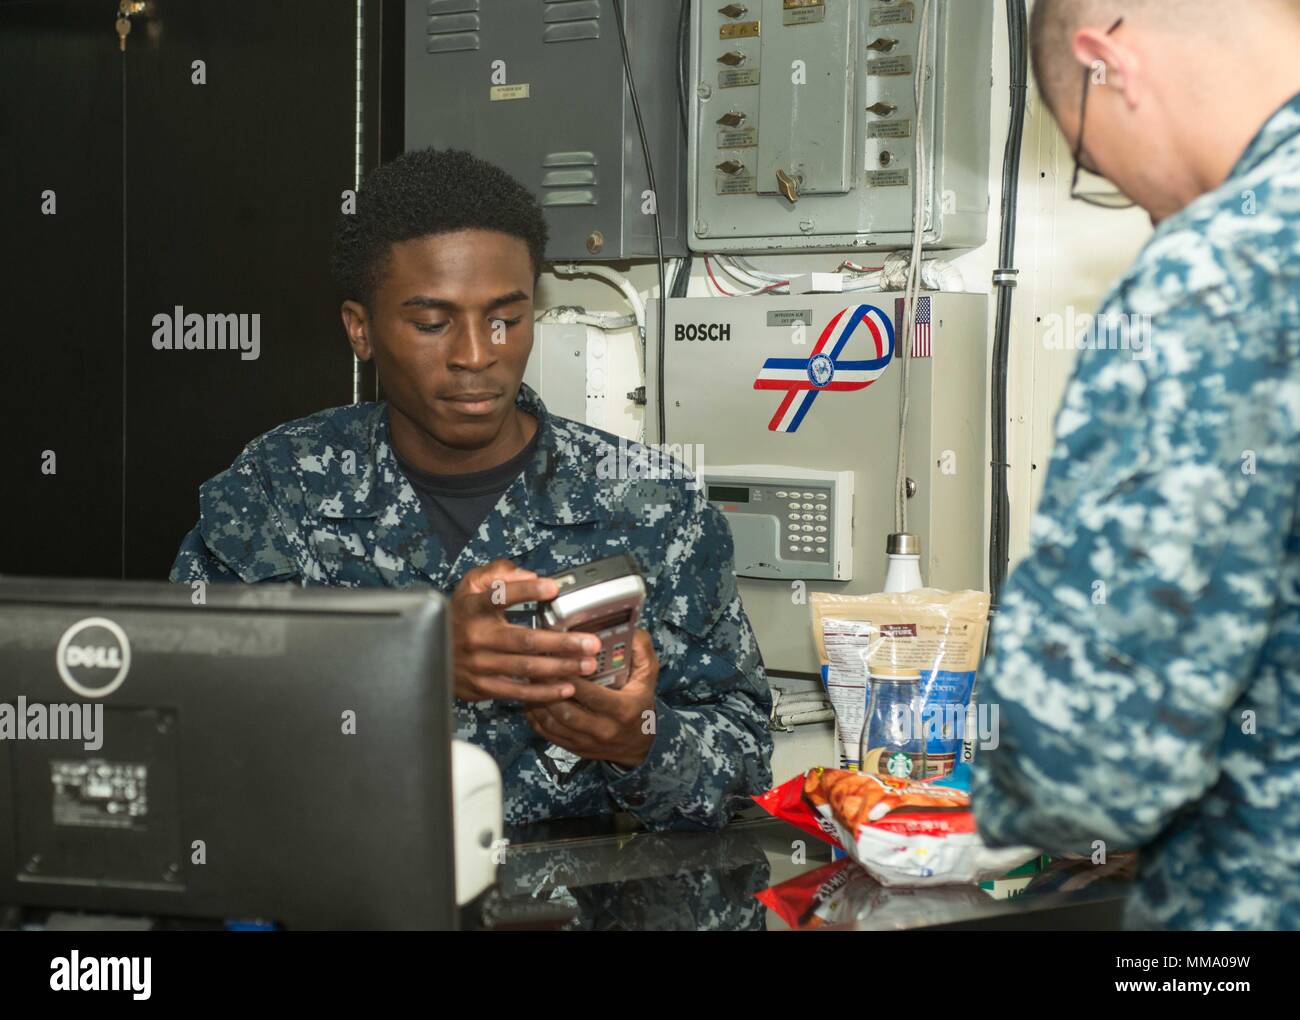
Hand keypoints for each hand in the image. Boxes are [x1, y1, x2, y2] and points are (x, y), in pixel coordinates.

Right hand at [451, 558, 601, 703]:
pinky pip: (518, 691)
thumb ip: (499, 572)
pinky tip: (567, 686)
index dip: (527, 591)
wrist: (431, 650)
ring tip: (587, 664)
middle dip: (562, 643)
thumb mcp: (471, 584)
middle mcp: (477, 637)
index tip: (553, 587)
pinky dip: (544, 691)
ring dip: (560, 667)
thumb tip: (531, 575)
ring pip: (526, 668)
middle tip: (590, 643)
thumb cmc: (462, 613)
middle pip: (525, 640)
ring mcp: (480, 664)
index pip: (500, 596)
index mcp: (474, 607)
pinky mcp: (483, 686)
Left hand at [525, 629, 658, 768]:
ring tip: (529, 680)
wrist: (639, 745)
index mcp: (623, 710)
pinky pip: (547, 734)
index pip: (591, 694)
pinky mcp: (574, 748)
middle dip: (548, 689)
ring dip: (537, 702)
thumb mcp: (648, 675)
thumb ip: (641, 650)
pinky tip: (530, 699)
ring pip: (554, 724)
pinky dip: (535, 717)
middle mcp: (604, 729)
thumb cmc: (640, 703)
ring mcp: (587, 742)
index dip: (571, 677)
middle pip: (567, 711)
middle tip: (535, 667)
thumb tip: (630, 630)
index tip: (558, 658)